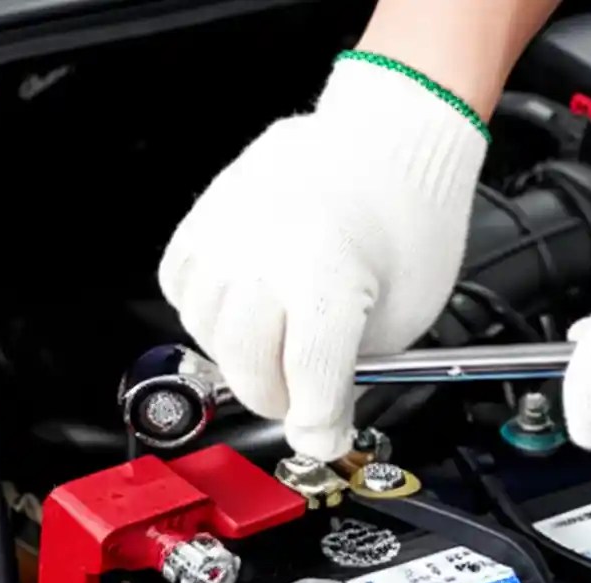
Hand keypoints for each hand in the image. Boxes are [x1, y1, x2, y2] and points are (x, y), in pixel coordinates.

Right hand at [158, 56, 487, 459]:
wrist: (388, 136)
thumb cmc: (407, 214)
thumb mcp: (406, 310)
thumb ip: (358, 365)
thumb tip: (322, 409)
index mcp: (328, 278)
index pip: (308, 384)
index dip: (319, 428)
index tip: (323, 437)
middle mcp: (266, 253)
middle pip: (248, 368)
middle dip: (280, 399)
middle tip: (304, 396)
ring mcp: (227, 232)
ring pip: (206, 332)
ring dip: (241, 354)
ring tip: (277, 341)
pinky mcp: (205, 217)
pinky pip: (182, 287)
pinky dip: (207, 309)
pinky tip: (244, 305)